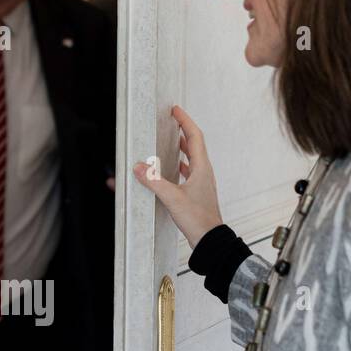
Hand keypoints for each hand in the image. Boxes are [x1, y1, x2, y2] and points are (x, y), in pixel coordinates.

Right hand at [131, 104, 224, 246]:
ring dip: (182, 146)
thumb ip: (154, 181)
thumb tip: (139, 166)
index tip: (176, 110)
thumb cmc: (198, 219)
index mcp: (201, 168)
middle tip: (172, 121)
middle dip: (183, 131)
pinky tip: (172, 168)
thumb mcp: (172, 198)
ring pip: (192, 158)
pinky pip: (188, 171)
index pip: (194, 137)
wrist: (211, 240)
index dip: (185, 122)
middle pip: (195, 145)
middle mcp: (203, 172)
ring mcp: (201, 182)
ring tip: (171, 139)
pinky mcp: (197, 192)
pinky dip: (180, 163)